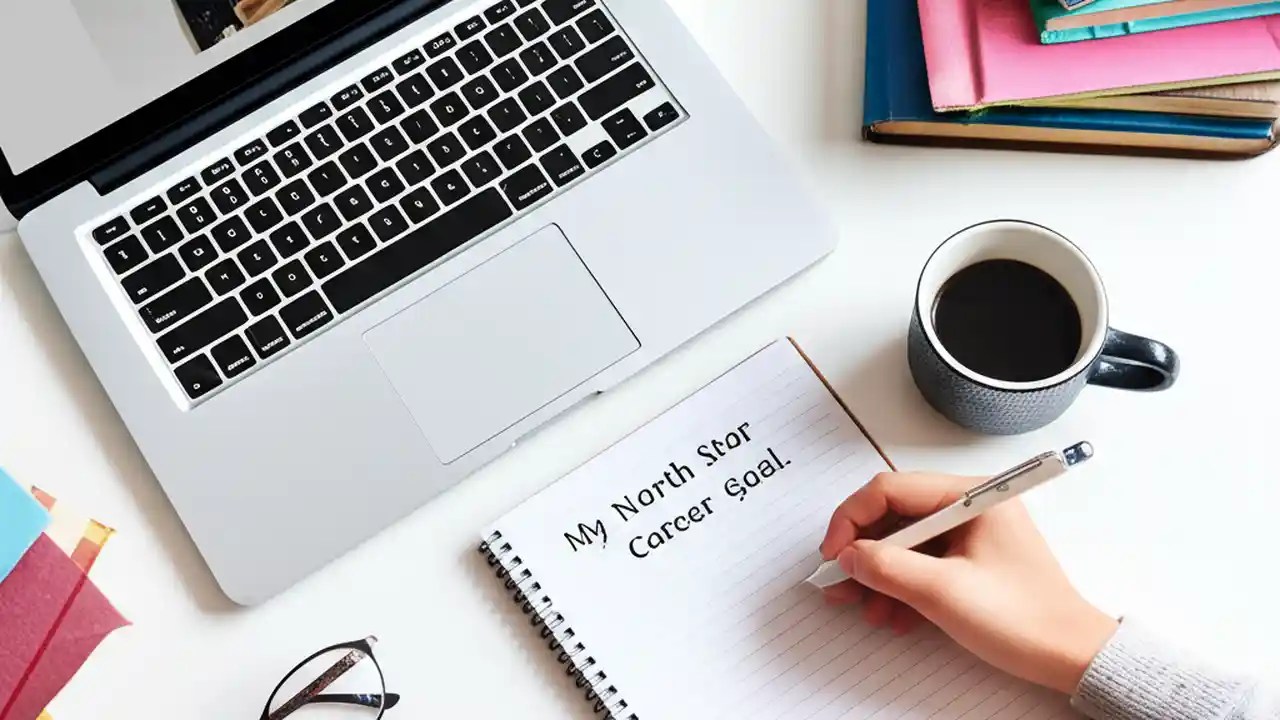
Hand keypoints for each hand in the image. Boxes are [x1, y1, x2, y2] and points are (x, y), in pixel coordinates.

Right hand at [819, 472, 1117, 694]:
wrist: (1070, 656)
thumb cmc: (1024, 619)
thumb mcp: (943, 593)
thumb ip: (887, 567)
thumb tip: (848, 556)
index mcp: (972, 496)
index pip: (891, 489)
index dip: (852, 520)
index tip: (834, 555)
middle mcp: (971, 505)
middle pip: (895, 515)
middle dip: (862, 552)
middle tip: (839, 584)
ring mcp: (971, 533)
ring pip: (904, 542)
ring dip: (878, 575)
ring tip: (865, 608)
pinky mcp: (971, 559)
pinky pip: (922, 562)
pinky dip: (901, 586)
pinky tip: (892, 615)